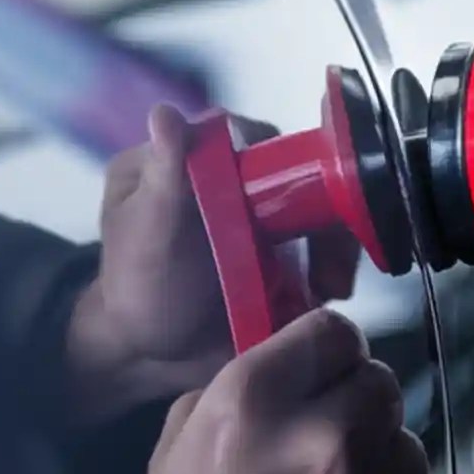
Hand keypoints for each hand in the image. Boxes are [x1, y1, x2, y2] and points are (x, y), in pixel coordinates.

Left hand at [69, 105, 361, 419]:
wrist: (154, 361)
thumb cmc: (139, 291)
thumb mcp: (148, 232)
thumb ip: (164, 176)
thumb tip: (165, 111)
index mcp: (187, 161)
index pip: (249, 138)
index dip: (282, 160)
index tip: (301, 198)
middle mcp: (228, 182)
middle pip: (295, 176)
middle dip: (321, 214)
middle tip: (327, 260)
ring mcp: (258, 221)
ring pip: (317, 213)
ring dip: (334, 246)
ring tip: (331, 288)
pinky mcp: (281, 257)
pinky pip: (321, 249)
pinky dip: (332, 267)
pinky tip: (329, 294)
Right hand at [117, 310, 426, 473]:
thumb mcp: (178, 449)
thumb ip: (232, 390)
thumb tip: (280, 366)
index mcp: (255, 400)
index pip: (332, 328)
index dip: (326, 344)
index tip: (318, 362)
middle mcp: (322, 430)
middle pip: (377, 373)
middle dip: (354, 388)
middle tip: (331, 416)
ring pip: (401, 421)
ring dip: (377, 435)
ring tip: (344, 466)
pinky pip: (413, 472)